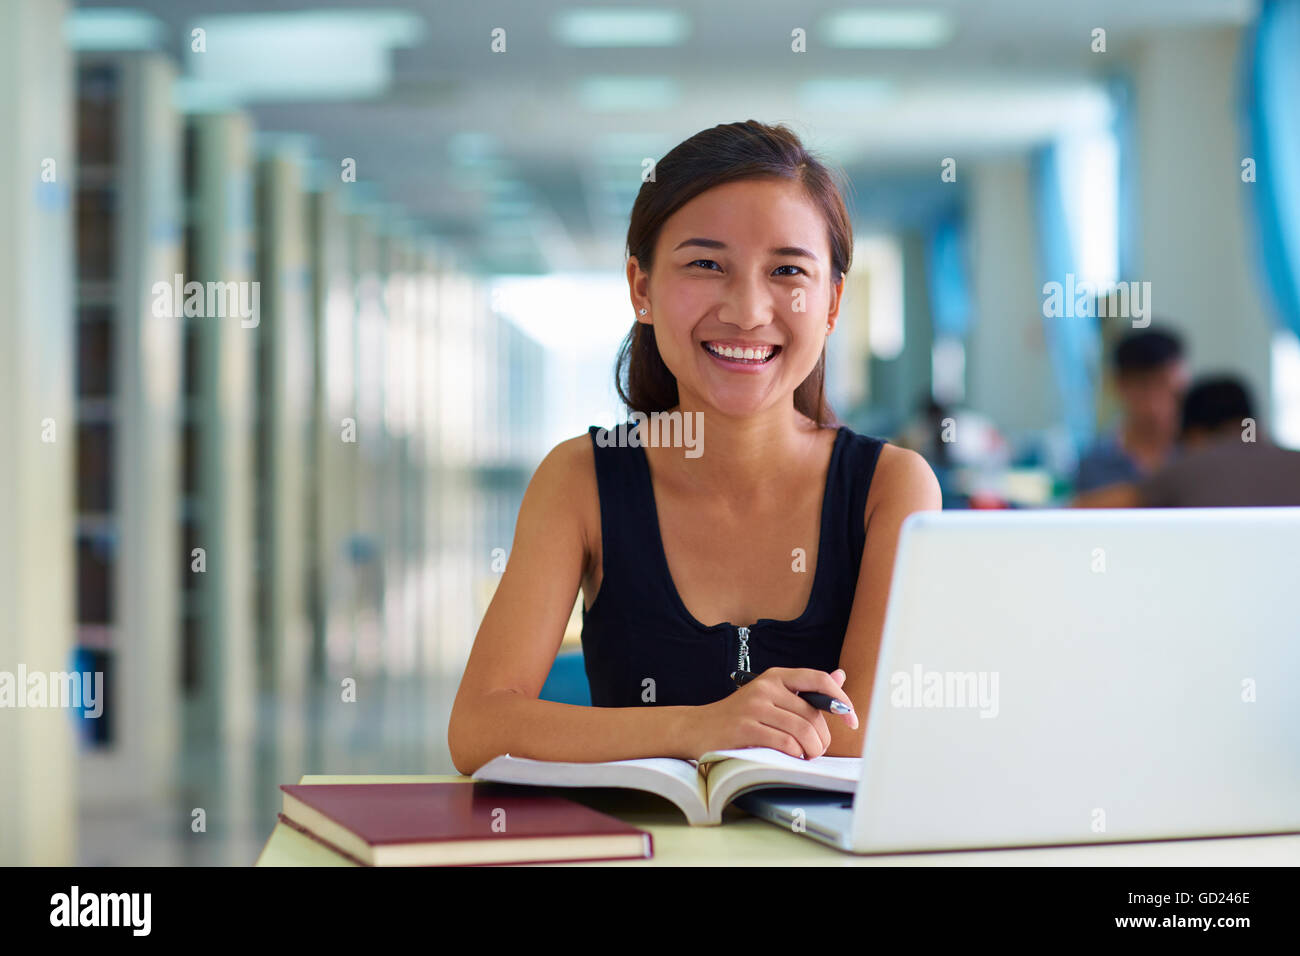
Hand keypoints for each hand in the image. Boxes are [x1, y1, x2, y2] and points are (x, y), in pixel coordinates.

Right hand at [689, 667, 856, 759]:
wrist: (698, 727)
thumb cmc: (740, 716)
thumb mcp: (771, 696)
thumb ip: (804, 689)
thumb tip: (839, 676)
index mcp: (776, 676)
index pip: (819, 680)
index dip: (841, 701)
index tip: (852, 719)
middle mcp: (766, 687)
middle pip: (813, 714)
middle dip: (822, 739)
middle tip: (817, 750)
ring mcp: (755, 707)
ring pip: (802, 730)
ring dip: (811, 750)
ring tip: (806, 756)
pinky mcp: (745, 728)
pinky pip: (785, 743)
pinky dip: (794, 754)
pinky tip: (791, 756)